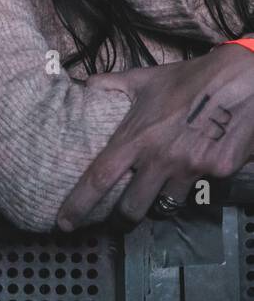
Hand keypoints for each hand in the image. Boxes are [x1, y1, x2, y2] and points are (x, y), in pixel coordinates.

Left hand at [57, 44, 253, 229]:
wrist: (243, 78)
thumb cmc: (190, 78)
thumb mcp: (146, 79)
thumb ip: (112, 85)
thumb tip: (86, 85)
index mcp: (136, 138)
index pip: (99, 178)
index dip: (78, 204)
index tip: (64, 223)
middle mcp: (161, 159)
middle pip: (132, 208)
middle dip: (121, 219)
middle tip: (116, 220)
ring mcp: (191, 169)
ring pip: (167, 205)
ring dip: (158, 204)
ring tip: (154, 197)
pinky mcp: (220, 173)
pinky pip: (202, 190)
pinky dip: (195, 186)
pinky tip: (195, 174)